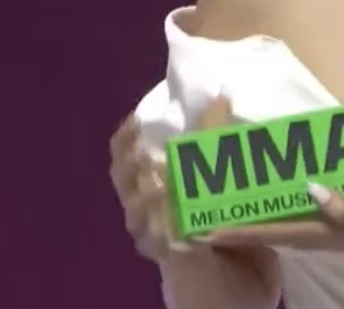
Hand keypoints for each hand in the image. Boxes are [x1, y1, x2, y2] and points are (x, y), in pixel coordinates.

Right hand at [108, 97, 233, 261]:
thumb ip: (210, 129)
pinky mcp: (159, 249)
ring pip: (136, 211)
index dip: (124, 137)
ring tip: (163, 188)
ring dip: (149, 198)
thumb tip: (223, 93)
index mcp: (141, 173)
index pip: (120, 152)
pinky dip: (168, 232)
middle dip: (133, 166)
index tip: (135, 121)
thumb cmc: (199, 195)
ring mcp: (144, 226)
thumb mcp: (207, 159)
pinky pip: (158, 241)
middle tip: (149, 155)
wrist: (207, 246)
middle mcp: (135, 198)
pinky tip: (179, 226)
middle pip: (122, 180)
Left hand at [197, 182, 343, 257]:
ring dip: (249, 207)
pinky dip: (270, 201)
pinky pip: (285, 211)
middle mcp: (302, 231)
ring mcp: (309, 226)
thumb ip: (341, 206)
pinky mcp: (318, 220)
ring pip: (270, 217)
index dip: (232, 229)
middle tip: (207, 196)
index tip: (202, 226)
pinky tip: (266, 182)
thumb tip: (310, 186)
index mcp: (308, 232)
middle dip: (233, 216)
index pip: (262, 230)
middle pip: (259, 224)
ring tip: (226, 185)